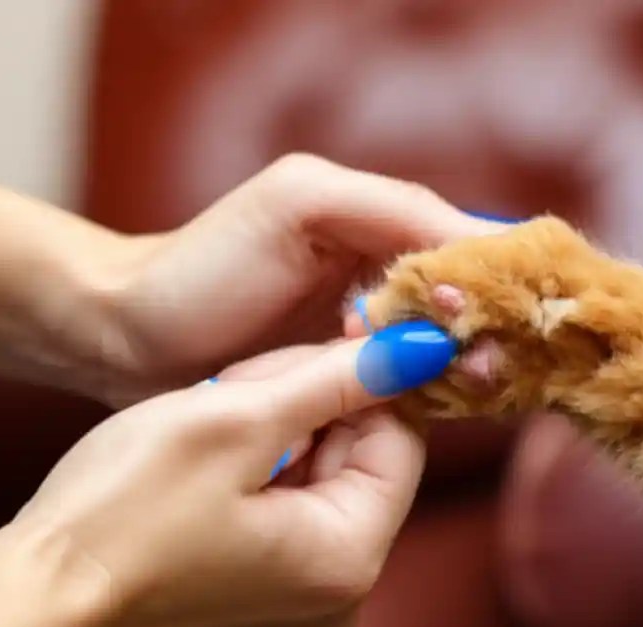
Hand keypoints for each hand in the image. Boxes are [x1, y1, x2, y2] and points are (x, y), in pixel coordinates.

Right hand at [11, 320, 456, 626]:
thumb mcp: (238, 418)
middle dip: (304, 408)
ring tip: (209, 420)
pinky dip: (255, 470)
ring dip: (274, 432)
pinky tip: (203, 457)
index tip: (300, 350)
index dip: (355, 380)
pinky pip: (288, 512)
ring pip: (320, 477)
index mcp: (349, 560)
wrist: (38, 591)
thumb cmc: (122, 507)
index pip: (400, 439)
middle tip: (234, 387)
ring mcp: (303, 605)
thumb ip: (338, 378)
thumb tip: (423, 348)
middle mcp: (341, 597)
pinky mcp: (265, 601)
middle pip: (360, 459)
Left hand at [95, 153, 503, 405]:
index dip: (497, 273)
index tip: (516, 308)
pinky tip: (446, 407)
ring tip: (475, 383)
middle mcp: (380, 270)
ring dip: (463, 364)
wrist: (126, 338)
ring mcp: (364, 331)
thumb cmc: (201, 263)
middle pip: (465, 299)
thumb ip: (393, 210)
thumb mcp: (301, 205)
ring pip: (443, 347)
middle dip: (485, 326)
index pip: (467, 241)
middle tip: (488, 360)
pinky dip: (431, 395)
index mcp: (377, 217)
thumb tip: (484, 246)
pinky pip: (408, 386)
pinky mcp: (344, 381)